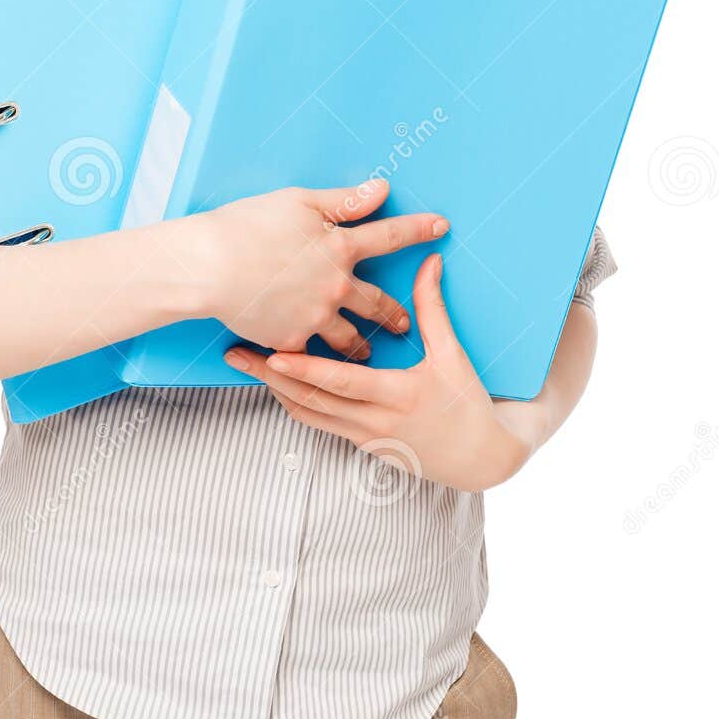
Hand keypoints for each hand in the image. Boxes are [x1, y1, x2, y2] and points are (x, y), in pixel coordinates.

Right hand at [196, 176, 447, 361]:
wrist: (209, 266)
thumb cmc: (247, 225)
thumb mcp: (298, 201)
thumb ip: (344, 200)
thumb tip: (381, 189)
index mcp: (340, 247)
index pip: (390, 236)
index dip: (418, 229)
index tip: (442, 227)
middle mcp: (335, 285)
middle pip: (377, 303)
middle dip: (395, 313)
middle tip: (405, 323)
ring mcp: (315, 316)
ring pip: (350, 339)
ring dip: (361, 346)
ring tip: (366, 353)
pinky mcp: (291, 340)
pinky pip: (312, 355)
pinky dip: (316, 361)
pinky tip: (320, 369)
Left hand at [223, 252, 533, 491]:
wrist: (481, 457)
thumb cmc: (469, 404)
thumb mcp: (452, 355)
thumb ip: (433, 307)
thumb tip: (429, 260)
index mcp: (397, 396)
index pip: (341, 383)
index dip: (305, 369)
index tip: (274, 352)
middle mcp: (375, 421)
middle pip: (311, 400)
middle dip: (271, 378)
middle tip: (238, 354)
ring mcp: (366, 436)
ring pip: (309, 414)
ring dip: (276, 390)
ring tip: (248, 364)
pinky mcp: (362, 444)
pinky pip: (320, 423)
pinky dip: (296, 402)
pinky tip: (278, 384)